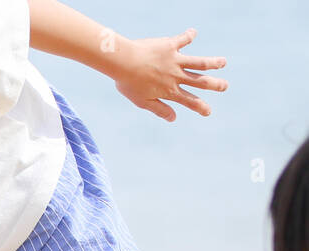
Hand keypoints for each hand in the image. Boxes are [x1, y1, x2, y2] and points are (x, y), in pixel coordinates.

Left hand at [112, 29, 226, 121]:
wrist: (123, 62)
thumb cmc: (129, 83)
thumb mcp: (142, 101)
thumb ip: (160, 109)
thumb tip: (174, 118)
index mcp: (170, 90)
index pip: (189, 101)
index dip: (200, 107)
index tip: (208, 112)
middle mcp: (176, 76)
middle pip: (200, 82)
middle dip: (215, 85)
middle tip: (225, 86)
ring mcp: (175, 60)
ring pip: (200, 62)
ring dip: (213, 63)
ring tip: (223, 62)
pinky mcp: (170, 45)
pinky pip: (182, 39)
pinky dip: (188, 36)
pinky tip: (193, 32)